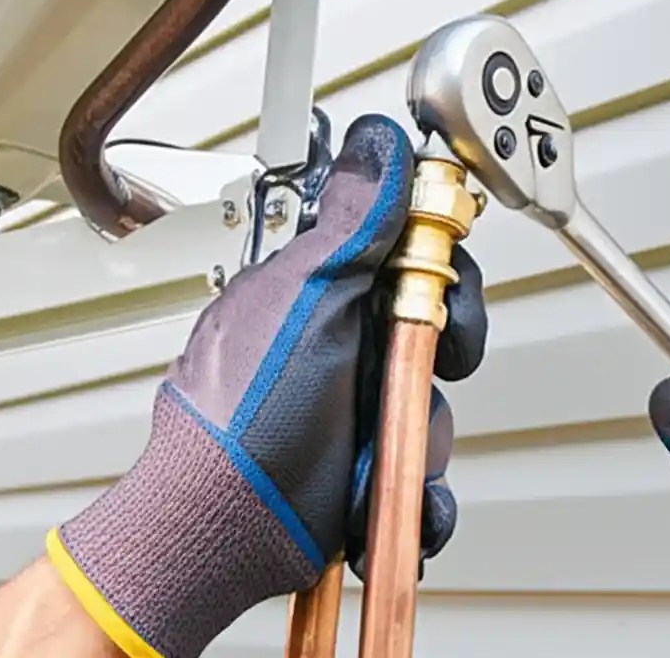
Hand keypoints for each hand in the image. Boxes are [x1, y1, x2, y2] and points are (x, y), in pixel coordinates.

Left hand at [44, 115, 486, 657]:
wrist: (225, 525)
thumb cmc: (242, 414)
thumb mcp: (304, 298)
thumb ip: (352, 222)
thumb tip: (378, 143)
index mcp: (318, 292)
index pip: (399, 249)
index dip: (435, 258)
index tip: (444, 271)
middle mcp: (338, 344)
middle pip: (431, 322)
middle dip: (445, 345)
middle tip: (436, 355)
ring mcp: (353, 407)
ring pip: (431, 400)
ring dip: (421, 430)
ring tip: (383, 444)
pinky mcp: (367, 467)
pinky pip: (423, 472)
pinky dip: (420, 491)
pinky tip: (402, 495)